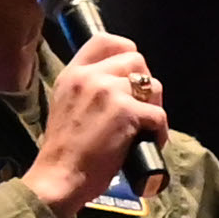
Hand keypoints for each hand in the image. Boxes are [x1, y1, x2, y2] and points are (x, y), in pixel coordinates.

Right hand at [30, 34, 167, 211]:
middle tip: (141, 106)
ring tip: (145, 127)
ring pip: (153, 85)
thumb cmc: (63, 151)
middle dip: (145, 83)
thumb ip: (87, 88)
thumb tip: (119, 83)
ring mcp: (110, 92)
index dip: (125, 51)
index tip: (131, 71)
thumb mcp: (65, 104)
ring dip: (154, 106)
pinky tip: (149, 143)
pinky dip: (160, 132)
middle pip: (136, 60)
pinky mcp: (127, 113)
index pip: (105, 40)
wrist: (58, 177)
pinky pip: (159, 114)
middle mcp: (91, 76)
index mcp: (73, 73)